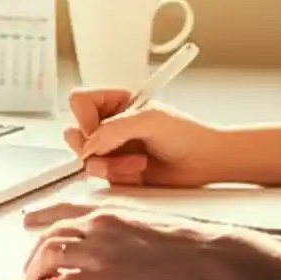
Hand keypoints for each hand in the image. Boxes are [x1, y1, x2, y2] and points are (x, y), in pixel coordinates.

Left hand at [22, 201, 280, 279]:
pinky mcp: (102, 278)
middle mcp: (97, 225)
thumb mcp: (144, 217)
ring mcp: (97, 251)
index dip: (42, 214)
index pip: (64, 208)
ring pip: (48, 254)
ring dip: (37, 267)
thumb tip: (102, 235)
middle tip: (32, 262)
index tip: (29, 219)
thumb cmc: (183, 239)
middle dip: (36, 249)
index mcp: (109, 209)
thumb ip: (118, 223)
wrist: (202, 256)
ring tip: (37, 278)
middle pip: (50, 233)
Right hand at [65, 88, 226, 186]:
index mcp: (115, 102)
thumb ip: (114, 129)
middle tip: (117, 148)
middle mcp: (109, 125)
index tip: (100, 130)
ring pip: (87, 160)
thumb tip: (89, 145)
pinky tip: (140, 171)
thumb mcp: (150, 120)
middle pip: (75, 133)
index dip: (84, 118)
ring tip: (138, 162)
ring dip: (112, 165)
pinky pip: (101, 178)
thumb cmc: (186, 133)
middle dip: (96, 147)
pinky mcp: (116, 171)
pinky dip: (120, 177)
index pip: (79, 101)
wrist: (205, 162)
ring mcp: (111, 149)